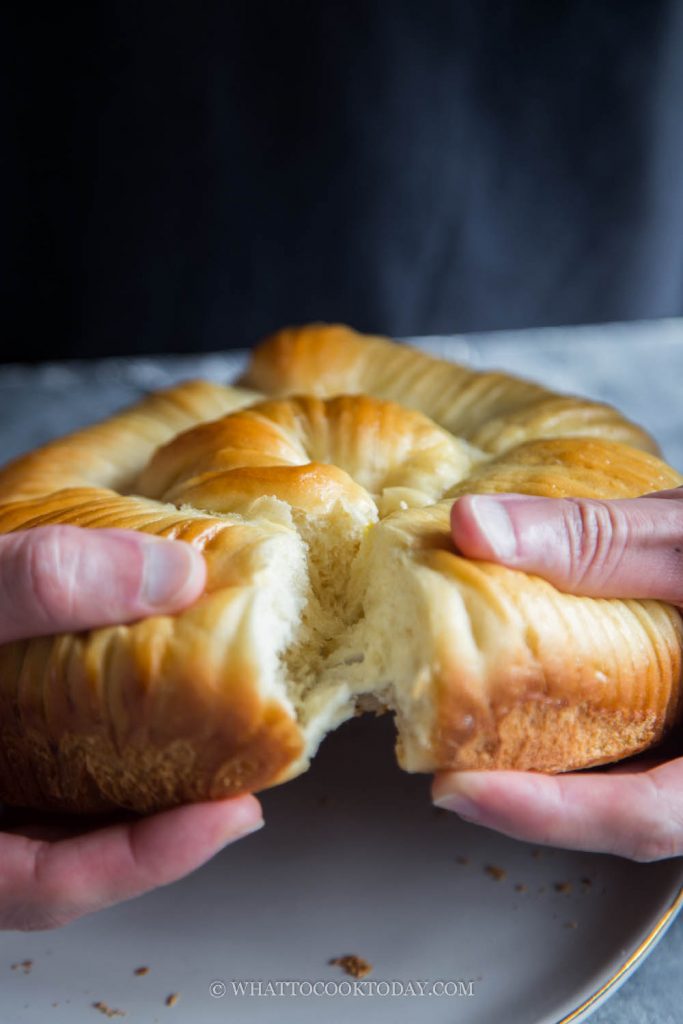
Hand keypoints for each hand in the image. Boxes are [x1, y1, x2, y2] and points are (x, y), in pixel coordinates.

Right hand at [0, 525, 263, 928]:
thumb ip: (39, 588)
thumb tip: (176, 573)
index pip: (46, 885)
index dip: (145, 859)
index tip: (233, 815)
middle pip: (66, 849)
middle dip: (158, 819)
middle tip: (244, 780)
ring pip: (53, 798)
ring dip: (129, 769)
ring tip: (209, 729)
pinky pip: (39, 742)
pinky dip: (90, 721)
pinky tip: (132, 681)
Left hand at [432, 489, 682, 860]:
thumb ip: (593, 539)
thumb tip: (470, 527)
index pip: (653, 815)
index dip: (551, 816)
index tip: (456, 793)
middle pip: (631, 816)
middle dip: (534, 806)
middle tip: (444, 776)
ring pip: (633, 791)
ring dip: (552, 778)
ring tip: (467, 744)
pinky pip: (639, 752)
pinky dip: (577, 741)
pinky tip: (524, 705)